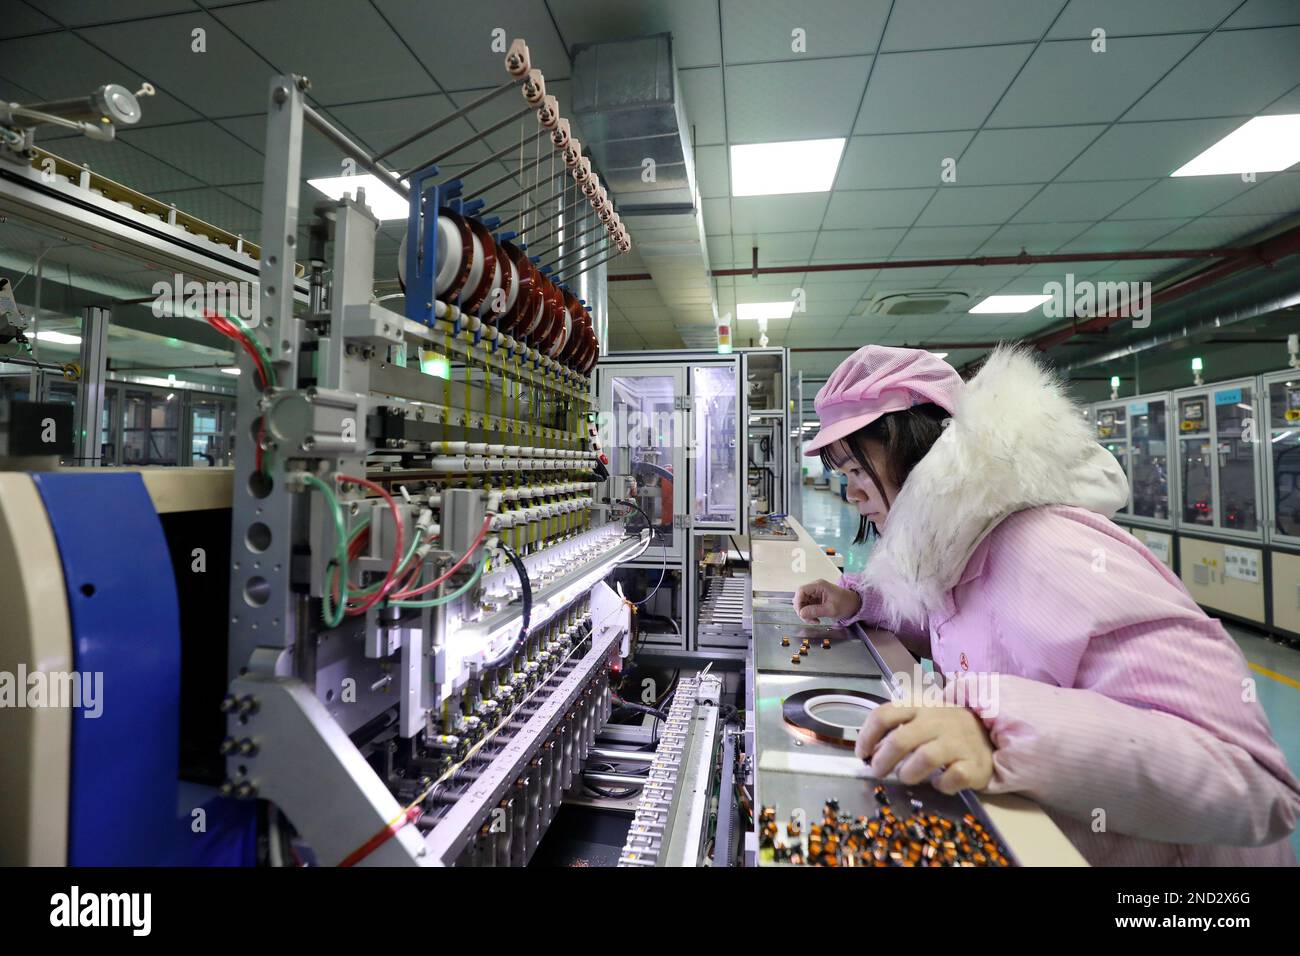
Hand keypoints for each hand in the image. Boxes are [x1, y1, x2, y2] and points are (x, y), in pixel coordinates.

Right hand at [793, 579, 860, 622]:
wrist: (855, 604)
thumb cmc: (846, 604)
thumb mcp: (831, 609)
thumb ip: (815, 611)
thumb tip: (801, 613)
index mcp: (818, 586)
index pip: (801, 590)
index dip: (798, 602)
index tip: (801, 613)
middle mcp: (815, 588)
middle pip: (800, 597)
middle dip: (802, 610)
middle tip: (808, 620)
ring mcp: (815, 593)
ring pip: (803, 603)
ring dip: (805, 613)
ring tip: (814, 620)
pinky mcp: (816, 599)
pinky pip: (807, 606)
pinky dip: (809, 613)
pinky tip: (815, 618)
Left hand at [856, 703, 994, 793]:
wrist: (990, 734)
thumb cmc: (946, 728)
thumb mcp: (922, 717)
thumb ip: (897, 728)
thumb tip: (869, 750)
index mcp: (920, 706)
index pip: (885, 714)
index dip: (867, 736)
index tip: (862, 753)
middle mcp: (938, 721)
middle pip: (901, 739)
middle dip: (883, 760)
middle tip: (878, 771)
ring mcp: (958, 742)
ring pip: (925, 758)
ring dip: (908, 773)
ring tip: (906, 777)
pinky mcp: (974, 764)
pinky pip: (952, 777)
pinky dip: (941, 785)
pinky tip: (939, 783)